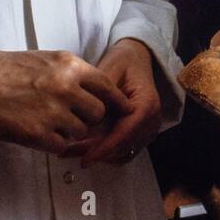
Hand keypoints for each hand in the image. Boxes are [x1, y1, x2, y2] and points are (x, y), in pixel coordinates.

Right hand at [0, 49, 132, 156]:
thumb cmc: (6, 69)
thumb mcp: (46, 59)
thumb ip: (73, 73)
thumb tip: (97, 90)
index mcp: (70, 66)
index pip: (108, 86)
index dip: (117, 101)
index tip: (123, 109)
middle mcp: (66, 87)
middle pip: (98, 113)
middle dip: (89, 118)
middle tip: (73, 117)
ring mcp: (53, 111)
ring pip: (81, 132)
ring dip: (70, 131)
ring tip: (49, 121)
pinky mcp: (38, 133)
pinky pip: (61, 146)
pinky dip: (54, 143)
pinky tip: (40, 132)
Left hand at [79, 39, 163, 166]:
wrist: (136, 59)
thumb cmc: (122, 63)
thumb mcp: (109, 72)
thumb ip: (99, 95)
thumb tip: (82, 120)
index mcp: (147, 105)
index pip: (125, 133)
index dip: (104, 148)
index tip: (85, 159)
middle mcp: (152, 121)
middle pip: (123, 147)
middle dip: (96, 153)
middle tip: (67, 153)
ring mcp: (147, 129)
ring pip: (122, 153)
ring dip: (98, 155)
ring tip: (70, 150)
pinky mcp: (140, 134)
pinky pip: (122, 151)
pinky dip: (104, 152)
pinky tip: (83, 148)